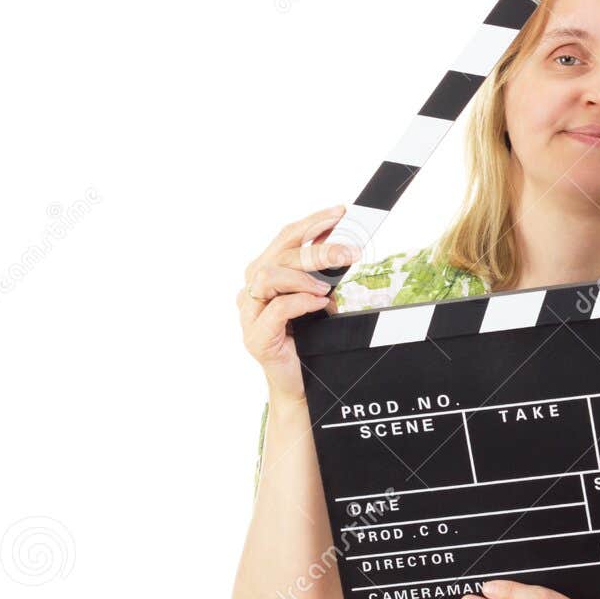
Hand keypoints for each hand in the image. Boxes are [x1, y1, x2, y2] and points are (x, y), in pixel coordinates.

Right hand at [237, 205, 360, 403]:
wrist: (302, 386)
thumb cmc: (309, 341)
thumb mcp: (321, 300)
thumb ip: (323, 275)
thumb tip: (341, 246)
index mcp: (264, 275)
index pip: (285, 239)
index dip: (311, 223)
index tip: (340, 212)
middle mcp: (252, 291)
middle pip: (278, 254)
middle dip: (316, 248)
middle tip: (350, 251)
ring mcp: (249, 314)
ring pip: (269, 276)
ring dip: (304, 276)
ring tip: (328, 286)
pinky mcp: (256, 337)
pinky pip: (276, 309)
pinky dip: (301, 301)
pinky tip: (320, 302)